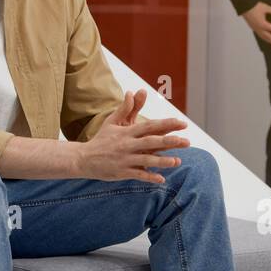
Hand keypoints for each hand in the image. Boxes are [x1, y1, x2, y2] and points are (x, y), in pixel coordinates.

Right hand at [74, 94, 189, 183]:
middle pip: (151, 142)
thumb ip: (125, 108)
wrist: (83, 159)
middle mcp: (127, 145)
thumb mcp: (111, 122)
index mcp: (127, 132)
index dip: (166, 124)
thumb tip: (132, 92)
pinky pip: (138, 175)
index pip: (149, 126)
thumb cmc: (100, 139)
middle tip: (187, 142)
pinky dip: (150, 177)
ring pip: (146, 160)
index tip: (181, 123)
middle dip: (170, 142)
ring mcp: (125, 160)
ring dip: (162, 161)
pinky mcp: (122, 172)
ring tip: (177, 161)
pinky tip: (162, 179)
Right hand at [240, 1, 270, 50]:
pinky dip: (264, 38)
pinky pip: (260, 35)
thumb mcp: (265, 7)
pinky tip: (266, 38)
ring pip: (264, 38)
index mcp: (263, 24)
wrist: (244, 7)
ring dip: (269, 41)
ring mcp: (256, 29)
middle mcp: (259, 28)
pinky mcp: (253, 28)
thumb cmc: (253, 7)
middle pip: (269, 37)